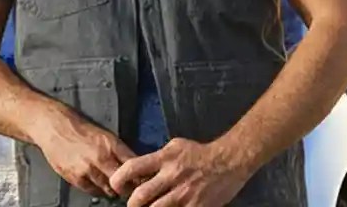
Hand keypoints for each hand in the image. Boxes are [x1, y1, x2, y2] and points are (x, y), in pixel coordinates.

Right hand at [31, 105, 137, 197]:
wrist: (54, 126)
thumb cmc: (80, 129)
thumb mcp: (105, 136)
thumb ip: (120, 152)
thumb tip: (136, 166)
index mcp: (112, 144)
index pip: (134, 166)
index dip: (141, 175)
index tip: (143, 180)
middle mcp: (101, 157)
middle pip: (124, 182)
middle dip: (128, 187)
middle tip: (129, 187)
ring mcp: (88, 169)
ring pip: (109, 189)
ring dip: (113, 189)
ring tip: (113, 186)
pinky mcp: (75, 177)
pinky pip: (93, 190)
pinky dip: (97, 189)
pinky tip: (97, 183)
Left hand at [110, 138, 251, 206]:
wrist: (229, 161)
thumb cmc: (200, 153)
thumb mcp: (175, 146)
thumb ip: (157, 158)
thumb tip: (140, 170)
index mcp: (165, 158)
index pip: (133, 167)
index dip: (118, 179)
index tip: (116, 185)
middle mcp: (172, 176)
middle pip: (140, 195)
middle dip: (132, 204)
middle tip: (133, 204)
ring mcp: (184, 193)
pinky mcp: (195, 206)